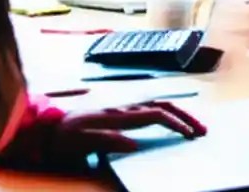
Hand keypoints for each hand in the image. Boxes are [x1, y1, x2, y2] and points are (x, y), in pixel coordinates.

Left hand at [49, 101, 206, 159]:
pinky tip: (171, 122)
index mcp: (117, 115)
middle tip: (202, 130)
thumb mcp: (78, 144)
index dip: (175, 123)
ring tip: (193, 127)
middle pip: (162, 105)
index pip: (154, 115)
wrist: (45, 128)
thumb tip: (133, 145)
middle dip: (185, 116)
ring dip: (178, 113)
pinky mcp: (119, 111)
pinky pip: (149, 107)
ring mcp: (122, 107)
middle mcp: (123, 107)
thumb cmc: (62, 138)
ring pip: (158, 104)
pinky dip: (166, 113)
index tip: (190, 135)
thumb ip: (104, 142)